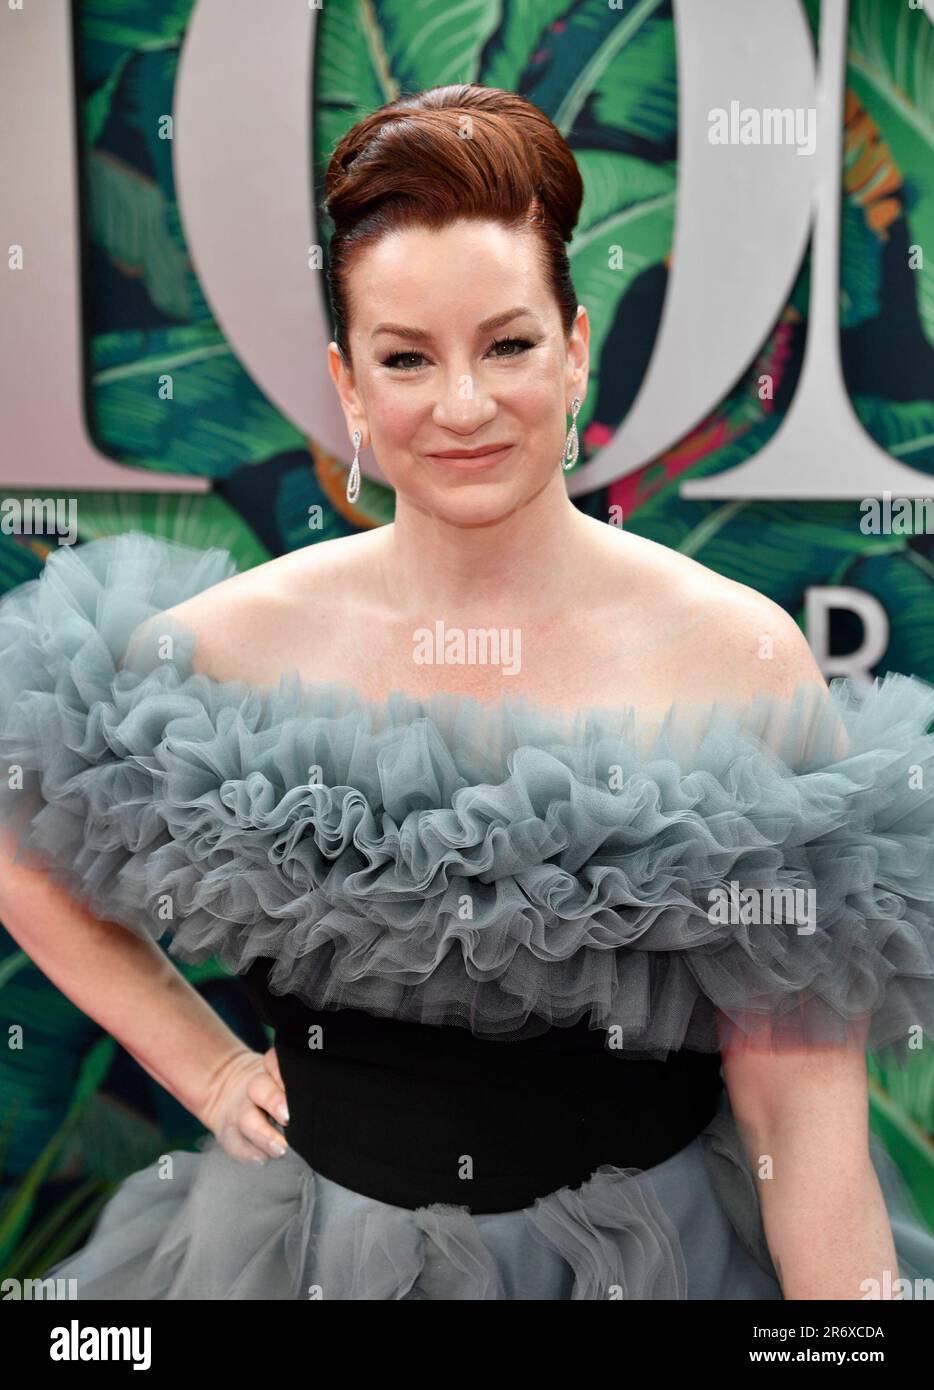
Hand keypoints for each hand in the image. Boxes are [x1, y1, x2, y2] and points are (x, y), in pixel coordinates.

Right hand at [199, 1045, 289, 1164]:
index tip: (298, 1084)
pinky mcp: (229, 1133)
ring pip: (247, 1119)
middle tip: (289, 1118)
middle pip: (259, 1088)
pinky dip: (248, 1153)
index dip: (280, 1070)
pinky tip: (262, 1159)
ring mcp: (239, 1111)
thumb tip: (324, 1100)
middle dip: (274, 1102)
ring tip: (281, 1149)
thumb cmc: (274, 1091)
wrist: (227, 1091)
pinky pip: (235, 1143)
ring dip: (264, 1136)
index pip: (273, 1062)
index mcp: (269, 1071)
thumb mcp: (283, 1080)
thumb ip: (299, 1086)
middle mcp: (253, 1089)